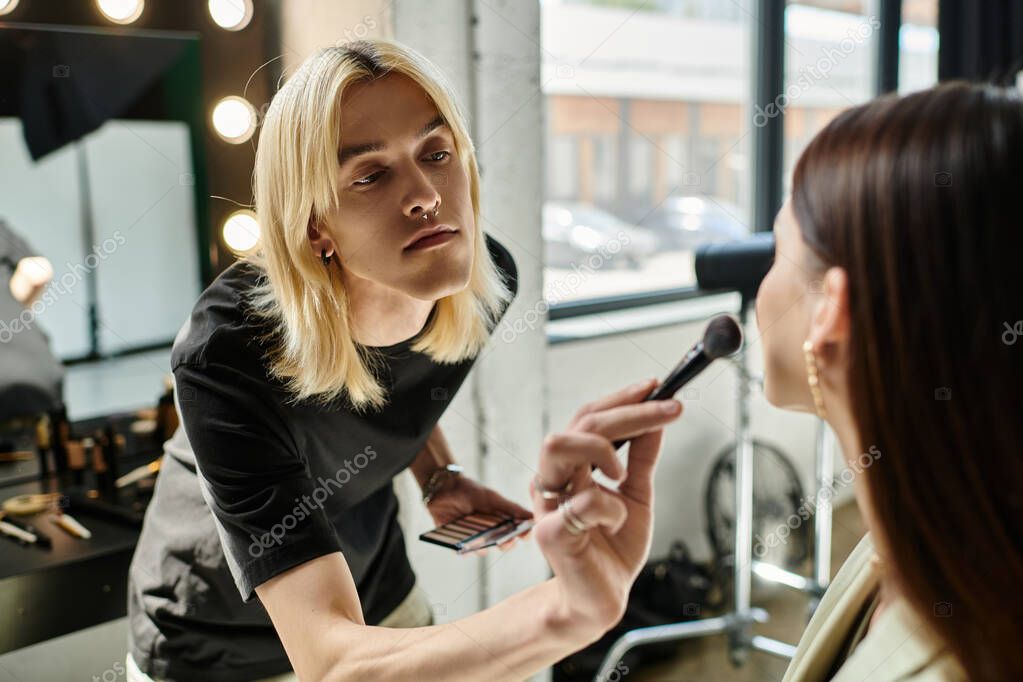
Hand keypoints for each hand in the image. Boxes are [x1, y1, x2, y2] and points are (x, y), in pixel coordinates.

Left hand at [425, 475, 532, 553]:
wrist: (444, 486)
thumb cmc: (470, 490)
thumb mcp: (492, 498)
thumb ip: (511, 508)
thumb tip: (532, 517)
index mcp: (497, 521)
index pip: (513, 532)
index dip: (520, 535)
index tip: (525, 535)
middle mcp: (486, 532)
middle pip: (500, 544)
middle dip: (505, 544)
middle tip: (506, 539)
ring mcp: (471, 537)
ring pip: (482, 550)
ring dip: (484, 548)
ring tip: (484, 542)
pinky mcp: (455, 540)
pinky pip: (462, 551)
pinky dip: (464, 551)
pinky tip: (465, 549)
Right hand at [530, 378, 682, 634]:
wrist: (602, 599)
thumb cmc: (613, 548)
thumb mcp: (636, 495)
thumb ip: (641, 459)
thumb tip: (657, 419)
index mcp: (571, 466)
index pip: (589, 416)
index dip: (623, 398)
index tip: (659, 386)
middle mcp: (554, 478)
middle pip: (579, 422)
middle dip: (627, 411)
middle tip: (668, 411)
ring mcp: (548, 503)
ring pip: (558, 445)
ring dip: (601, 449)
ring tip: (623, 473)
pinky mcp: (551, 532)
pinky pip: (584, 502)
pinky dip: (612, 509)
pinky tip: (617, 522)